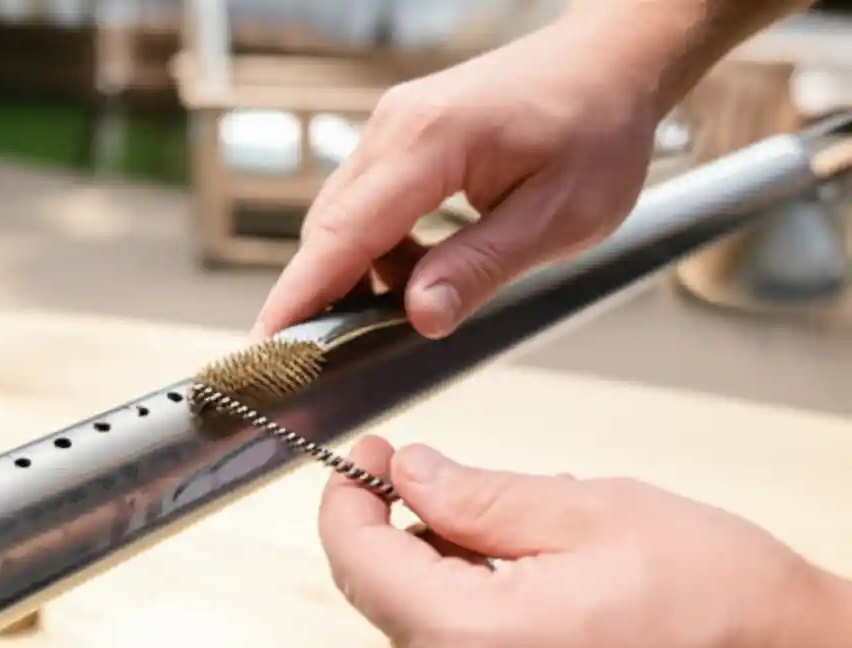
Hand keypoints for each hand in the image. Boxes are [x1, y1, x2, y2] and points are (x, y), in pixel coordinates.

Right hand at [252, 17, 660, 340]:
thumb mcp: (560, 216)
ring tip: (412, 307)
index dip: (299, 297)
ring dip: (363, 272)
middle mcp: (395, 127)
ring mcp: (393, 127)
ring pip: (345, 219)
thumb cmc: (598, 127)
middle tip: (325, 359)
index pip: (342, 234)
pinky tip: (425, 270)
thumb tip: (419, 316)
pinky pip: (368, 203)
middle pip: (329, 229)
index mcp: (429, 142)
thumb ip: (481, 267)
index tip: (265, 347)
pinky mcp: (401, 135)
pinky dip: (382, 248)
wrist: (612, 60)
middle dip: (322, 296)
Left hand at [319, 437, 851, 647]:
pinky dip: (476, 611)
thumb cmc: (721, 602)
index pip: (357, 564)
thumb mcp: (590, 512)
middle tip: (452, 481)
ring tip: (528, 537)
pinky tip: (537, 581)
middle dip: (405, 530)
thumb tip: (407, 473)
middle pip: (385, 598)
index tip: (365, 457)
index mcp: (482, 646)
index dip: (346, 499)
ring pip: (421, 629)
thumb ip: (478, 495)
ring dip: (446, 571)